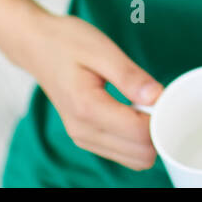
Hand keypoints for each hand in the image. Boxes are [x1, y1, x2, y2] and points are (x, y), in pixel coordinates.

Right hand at [19, 10, 163, 171]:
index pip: (140, 133)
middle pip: (140, 154)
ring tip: (145, 103)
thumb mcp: (102, 50)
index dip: (161, 116)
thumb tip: (157, 97)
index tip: (164, 95)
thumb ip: (130, 76)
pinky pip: (122, 152)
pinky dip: (136, 139)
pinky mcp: (86, 137)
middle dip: (157, 129)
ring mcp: (83, 138)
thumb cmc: (67, 42)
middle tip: (156, 99)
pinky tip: (136, 112)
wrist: (36, 46)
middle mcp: (84, 131)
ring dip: (148, 136)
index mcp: (88, 109)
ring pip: (133, 159)